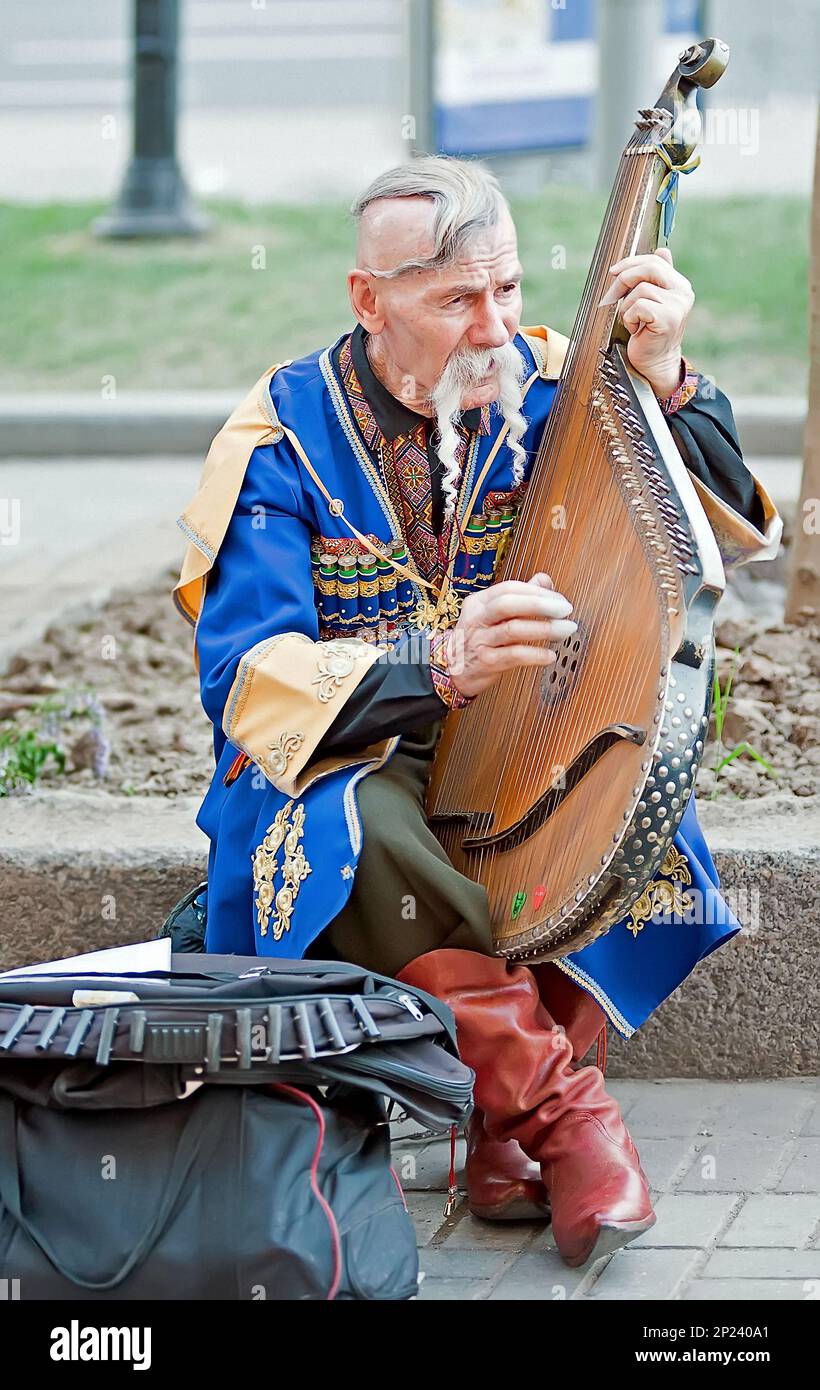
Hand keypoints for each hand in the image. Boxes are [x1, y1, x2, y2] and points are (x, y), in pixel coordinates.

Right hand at [445, 573, 575, 699]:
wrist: (452, 670)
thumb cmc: (478, 639)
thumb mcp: (493, 614)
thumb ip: (519, 596)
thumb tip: (545, 580)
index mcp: (479, 602)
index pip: (509, 588)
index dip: (537, 592)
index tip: (560, 600)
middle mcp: (478, 619)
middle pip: (508, 604)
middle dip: (541, 605)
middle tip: (566, 610)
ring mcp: (481, 641)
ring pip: (513, 629)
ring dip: (544, 629)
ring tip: (566, 631)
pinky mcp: (486, 663)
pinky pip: (514, 656)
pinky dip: (535, 655)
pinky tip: (550, 656)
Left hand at [599, 247, 693, 397]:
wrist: (655, 363)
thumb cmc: (649, 334)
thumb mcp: (652, 301)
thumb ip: (656, 278)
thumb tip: (663, 250)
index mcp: (679, 285)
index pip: (655, 260)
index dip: (631, 262)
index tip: (613, 271)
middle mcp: (683, 292)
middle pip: (649, 268)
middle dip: (624, 279)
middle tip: (610, 296)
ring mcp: (678, 305)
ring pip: (640, 289)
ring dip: (627, 307)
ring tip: (632, 322)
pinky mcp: (668, 318)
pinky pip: (638, 306)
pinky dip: (630, 318)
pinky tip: (636, 330)